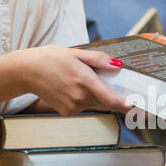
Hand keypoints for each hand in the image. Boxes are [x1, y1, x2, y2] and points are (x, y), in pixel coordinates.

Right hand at [10, 46, 130, 115]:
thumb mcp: (77, 53)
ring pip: (96, 105)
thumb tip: (118, 65)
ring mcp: (73, 107)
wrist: (27, 71)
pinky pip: (84, 107)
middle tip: (117, 89)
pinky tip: (74, 88)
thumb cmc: (51, 59)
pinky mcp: (66, 112)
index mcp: (85, 81)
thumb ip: (99, 60)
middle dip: (114, 97)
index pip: (111, 100)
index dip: (127, 105)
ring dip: (98, 97)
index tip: (137, 105)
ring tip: (83, 80)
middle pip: (107, 103)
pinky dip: (85, 100)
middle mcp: (80, 97)